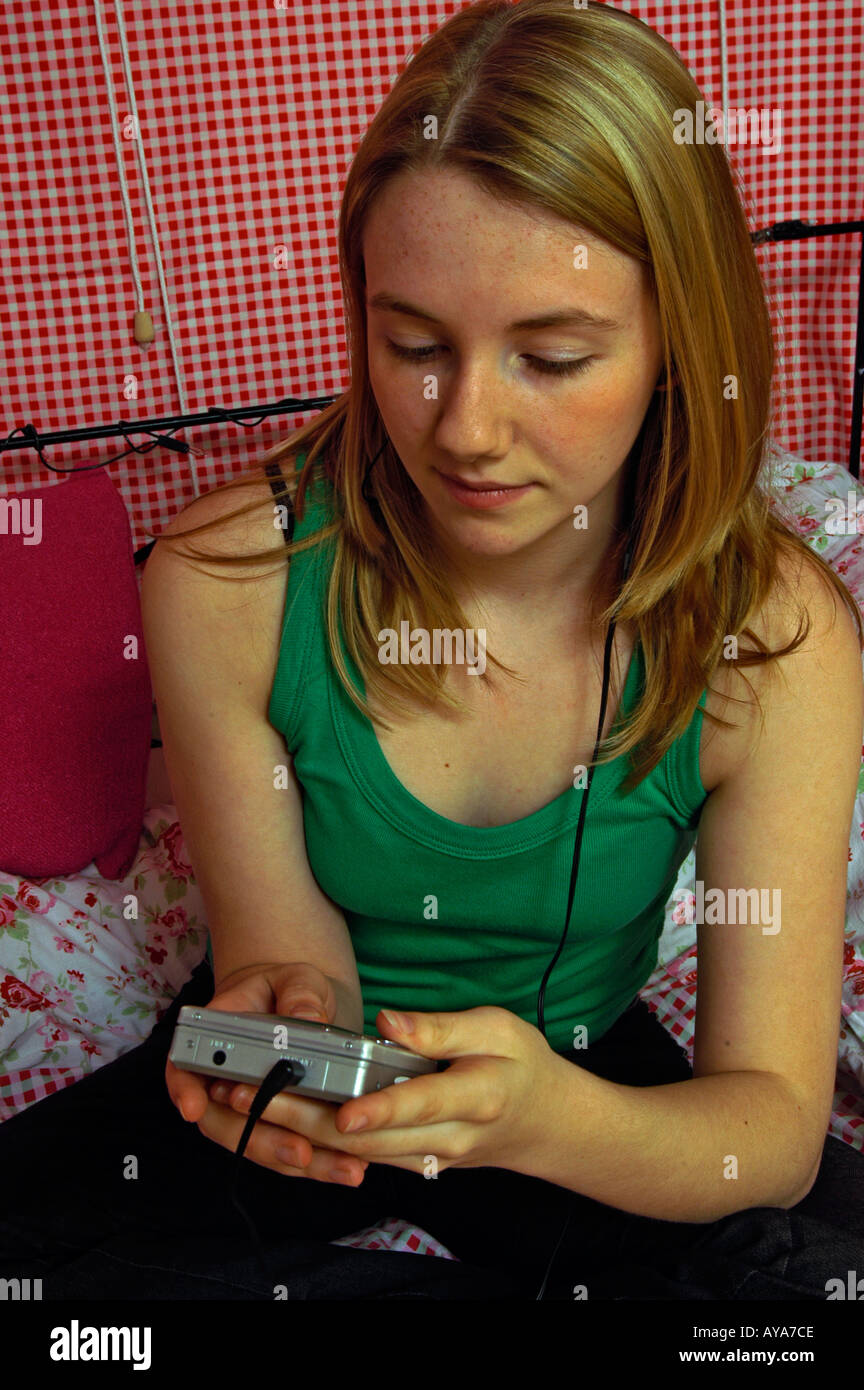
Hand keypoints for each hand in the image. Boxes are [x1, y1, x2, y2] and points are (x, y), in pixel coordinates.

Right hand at [165, 961, 369, 1185]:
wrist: (302, 1005)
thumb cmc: (288, 988)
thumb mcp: (297, 979)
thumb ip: (300, 995)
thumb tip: (308, 1018)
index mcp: (215, 1039)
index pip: (185, 1067)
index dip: (184, 1090)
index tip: (194, 1107)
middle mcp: (224, 1081)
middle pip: (224, 1121)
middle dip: (261, 1141)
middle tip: (301, 1153)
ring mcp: (249, 1107)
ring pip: (259, 1144)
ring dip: (296, 1161)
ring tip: (344, 1170)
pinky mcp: (278, 1123)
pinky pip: (288, 1148)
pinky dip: (316, 1163)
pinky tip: (349, 1168)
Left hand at [215, 1004, 561, 1176]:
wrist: (546, 1124)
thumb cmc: (522, 1065)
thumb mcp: (498, 1028)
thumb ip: (442, 1028)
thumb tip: (389, 1020)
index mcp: (475, 1096)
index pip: (419, 1104)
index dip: (378, 1109)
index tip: (343, 1110)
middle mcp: (449, 1137)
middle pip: (372, 1139)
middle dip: (310, 1120)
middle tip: (258, 1094)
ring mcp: (430, 1157)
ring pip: (360, 1155)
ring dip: (305, 1134)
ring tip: (255, 1103)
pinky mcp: (415, 1161)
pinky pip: (366, 1158)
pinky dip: (323, 1146)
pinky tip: (285, 1122)